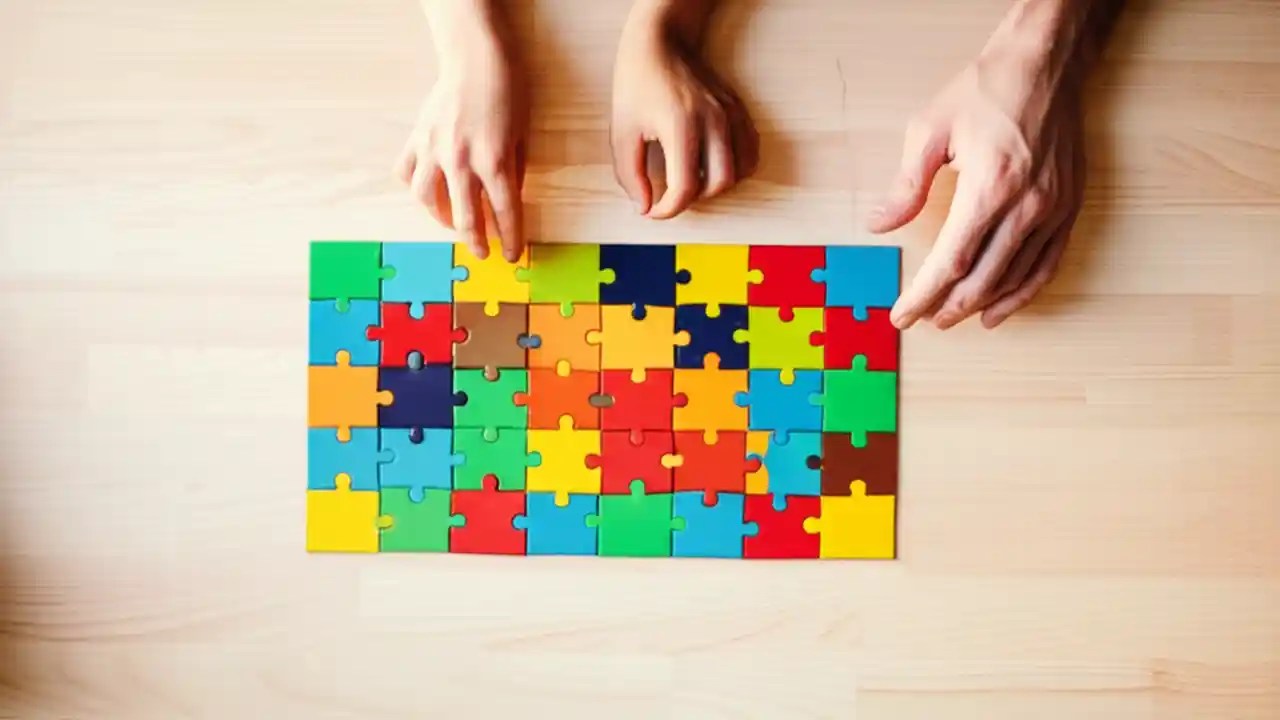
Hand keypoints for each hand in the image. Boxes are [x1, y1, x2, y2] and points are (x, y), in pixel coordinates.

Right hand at [396, 0, 527, 260]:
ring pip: (427, 200)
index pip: (505, 212)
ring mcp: (433, 150)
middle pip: (466, 216)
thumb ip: (514, 173)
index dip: (510, 238)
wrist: (476, 59)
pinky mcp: (416, 139)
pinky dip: (416, 186)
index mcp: (494, 161)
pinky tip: (427, 191)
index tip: (512, 255)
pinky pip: (407, 172)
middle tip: (482, 252)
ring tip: (452, 223)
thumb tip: (508, 203)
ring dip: (441, 218)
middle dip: (476, 241)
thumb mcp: (522, 136)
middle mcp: (461, 161)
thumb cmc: (507, 93)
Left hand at [610, 2, 758, 218]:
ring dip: (716, 186)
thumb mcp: (621, 132)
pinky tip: (712, 166)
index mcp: (681, 126)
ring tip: (691, 178)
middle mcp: (712, 121)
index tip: (653, 211)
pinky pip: (750, 153)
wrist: (660, 44)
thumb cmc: (637, 84)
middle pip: (717, 184)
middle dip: (692, 199)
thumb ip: (630, 175)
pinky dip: (736, 169)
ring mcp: (730, 115)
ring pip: (739, 172)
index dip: (668, 210)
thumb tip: (645, 207)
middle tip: (670, 193)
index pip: (685, 187)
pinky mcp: (739, 111)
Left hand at [869, 9, 1088, 329]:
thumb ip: (906, 185)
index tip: (903, 315)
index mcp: (989, 187)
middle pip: (984, 277)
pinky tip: (1002, 306)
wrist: (1044, 64)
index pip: (951, 260)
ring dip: (984, 304)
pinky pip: (1048, 263)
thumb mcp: (929, 130)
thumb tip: (879, 224)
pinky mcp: (1069, 207)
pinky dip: (1024, 291)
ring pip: (1016, 277)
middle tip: (924, 320)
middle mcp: (1027, 205)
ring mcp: (1053, 209)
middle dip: (949, 306)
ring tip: (954, 318)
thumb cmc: (985, 91)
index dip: (924, 294)